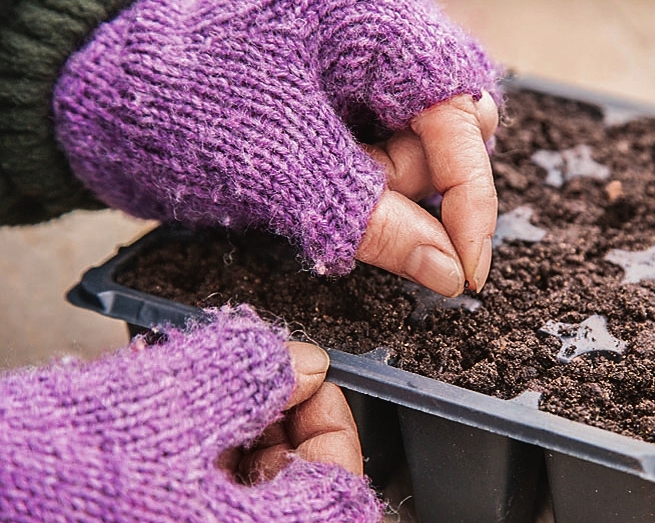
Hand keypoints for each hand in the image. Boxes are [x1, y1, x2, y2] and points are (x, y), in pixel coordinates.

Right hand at [0, 308, 382, 522]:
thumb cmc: (37, 495)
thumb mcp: (152, 410)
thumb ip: (244, 375)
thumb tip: (302, 363)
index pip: (345, 498)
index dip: (330, 422)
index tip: (300, 375)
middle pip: (295, 502)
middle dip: (270, 424)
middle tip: (239, 376)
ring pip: (243, 508)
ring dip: (224, 440)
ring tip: (182, 390)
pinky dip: (186, 470)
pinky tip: (153, 427)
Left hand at [53, 0, 502, 293]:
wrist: (93, 94)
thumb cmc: (173, 103)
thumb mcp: (280, 168)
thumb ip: (374, 221)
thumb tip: (449, 273)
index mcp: (378, 25)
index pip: (462, 118)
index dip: (470, 202)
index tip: (463, 274)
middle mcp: (381, 43)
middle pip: (449, 137)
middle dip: (409, 187)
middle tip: (347, 199)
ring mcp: (360, 77)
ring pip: (415, 157)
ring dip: (376, 194)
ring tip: (306, 188)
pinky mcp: (338, 109)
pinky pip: (377, 162)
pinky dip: (356, 192)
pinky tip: (312, 188)